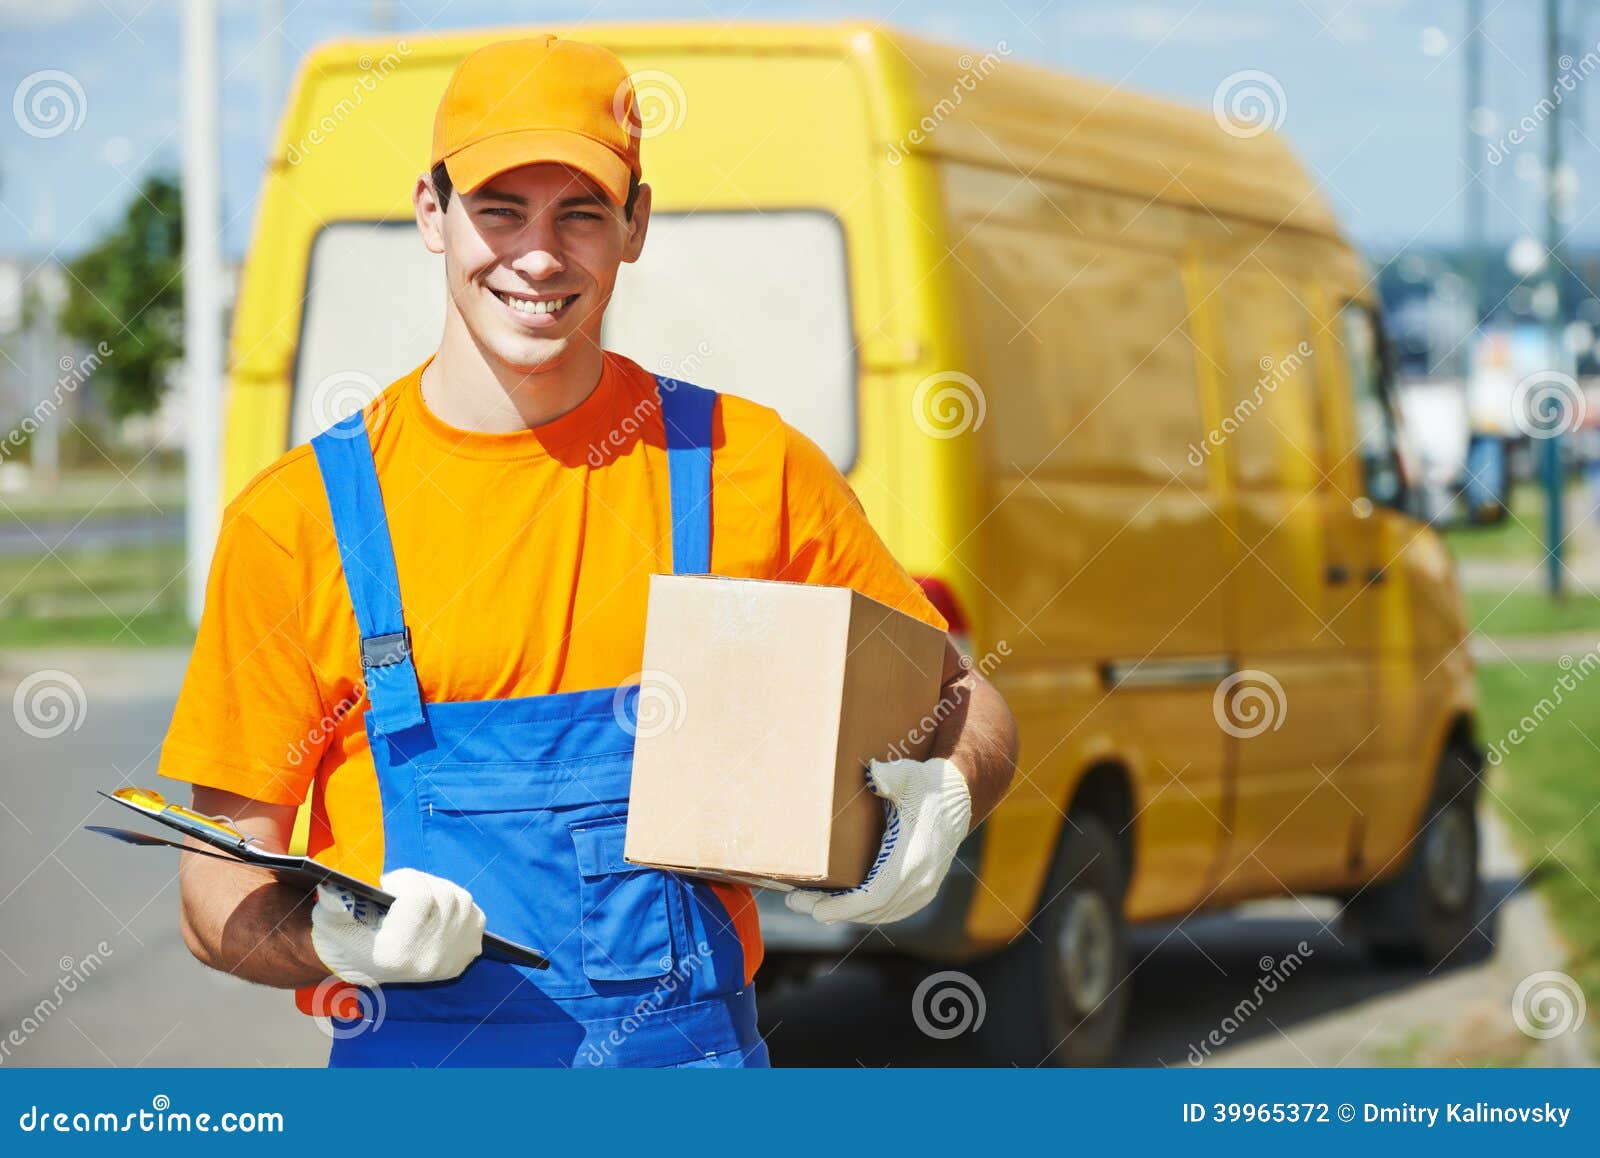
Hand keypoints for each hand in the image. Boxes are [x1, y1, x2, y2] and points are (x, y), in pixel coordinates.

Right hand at [311, 867, 484, 984]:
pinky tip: (436, 911)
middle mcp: (428, 961)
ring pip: (462, 901)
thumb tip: (334, 890)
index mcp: (396, 954)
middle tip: (403, 886)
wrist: (363, 967)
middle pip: (445, 897)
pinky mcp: (464, 959)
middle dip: (423, 882)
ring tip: (418, 897)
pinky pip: (476, 916)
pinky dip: (459, 906)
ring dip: (441, 890)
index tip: (389, 882)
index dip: (405, 878)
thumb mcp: (332, 922)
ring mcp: (451, 961)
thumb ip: (334, 905)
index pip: (420, 897)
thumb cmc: (347, 938)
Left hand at [786, 757, 971, 925]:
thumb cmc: (926, 785)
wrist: (958, 797)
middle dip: (831, 909)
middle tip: (795, 900)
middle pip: (870, 910)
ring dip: (845, 912)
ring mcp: (924, 889)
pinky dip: (863, 910)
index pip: (874, 897)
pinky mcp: (922, 889)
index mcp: (915, 859)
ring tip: (810, 902)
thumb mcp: (909, 776)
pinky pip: (889, 910)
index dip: (842, 907)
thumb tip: (874, 772)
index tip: (813, 908)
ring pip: (879, 913)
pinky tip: (839, 904)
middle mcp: (921, 881)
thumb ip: (892, 776)